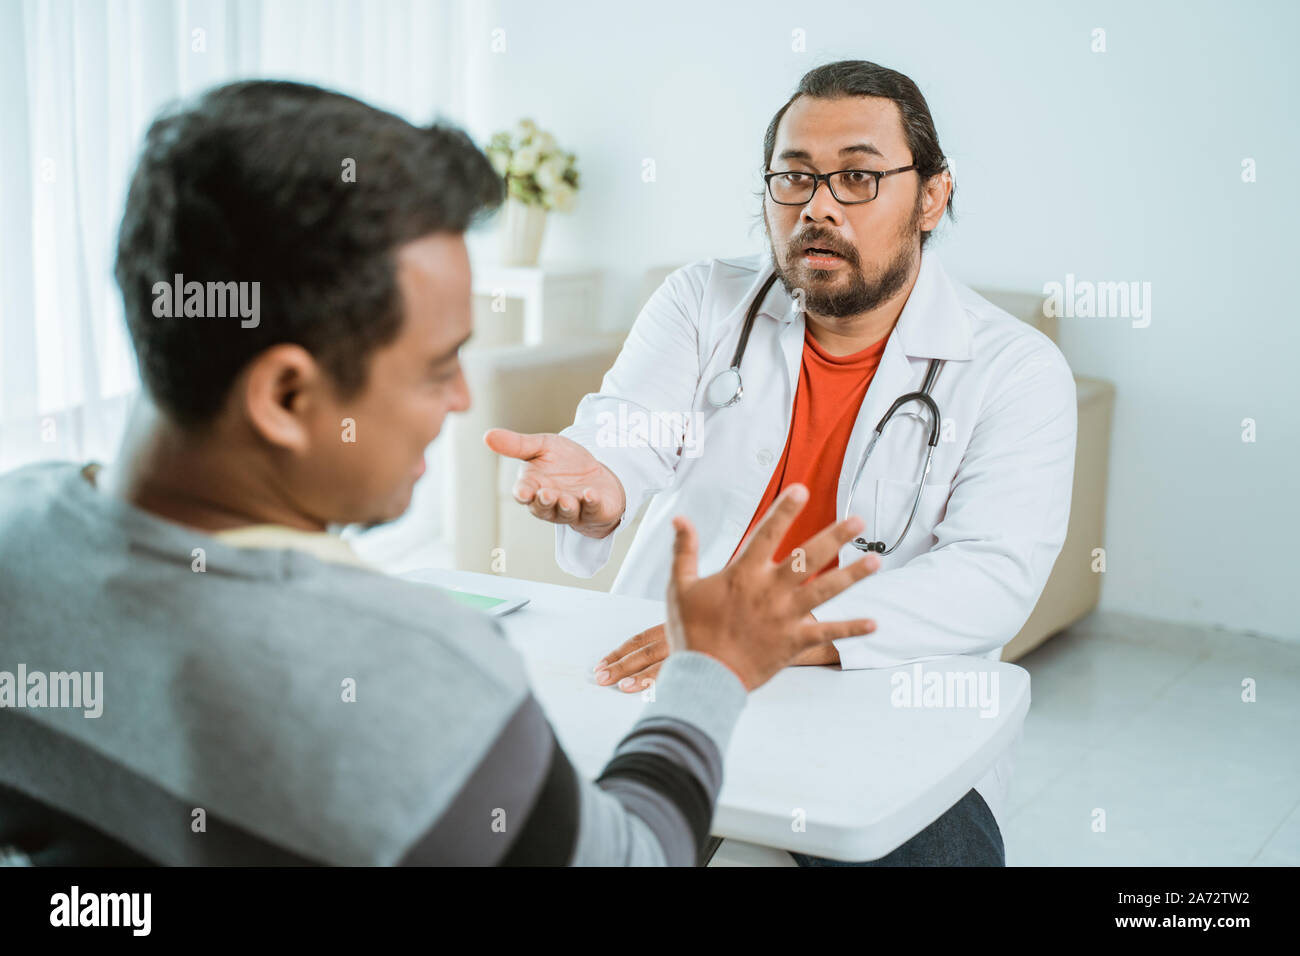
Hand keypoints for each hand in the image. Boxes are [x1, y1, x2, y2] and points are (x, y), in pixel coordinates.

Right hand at [484, 429, 626, 538]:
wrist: (596, 474)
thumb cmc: (564, 462)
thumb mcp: (542, 446)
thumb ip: (516, 445)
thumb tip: (487, 436)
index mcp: (533, 487)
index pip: (523, 493)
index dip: (523, 493)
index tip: (523, 492)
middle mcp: (550, 502)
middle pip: (543, 507)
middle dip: (544, 502)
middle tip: (546, 494)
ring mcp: (572, 510)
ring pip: (565, 513)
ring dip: (566, 507)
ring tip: (566, 500)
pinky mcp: (594, 511)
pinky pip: (592, 510)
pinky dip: (592, 503)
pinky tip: (591, 494)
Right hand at [613, 484, 879, 692]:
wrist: (703, 676)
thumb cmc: (691, 632)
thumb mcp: (680, 587)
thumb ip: (684, 551)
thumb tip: (680, 518)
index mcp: (743, 574)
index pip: (767, 534)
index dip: (784, 510)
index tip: (802, 490)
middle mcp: (769, 591)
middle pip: (809, 558)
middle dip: (835, 537)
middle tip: (858, 520)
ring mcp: (785, 617)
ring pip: (826, 590)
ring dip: (853, 575)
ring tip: (876, 561)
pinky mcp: (794, 642)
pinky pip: (828, 633)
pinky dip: (851, 629)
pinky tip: (874, 623)